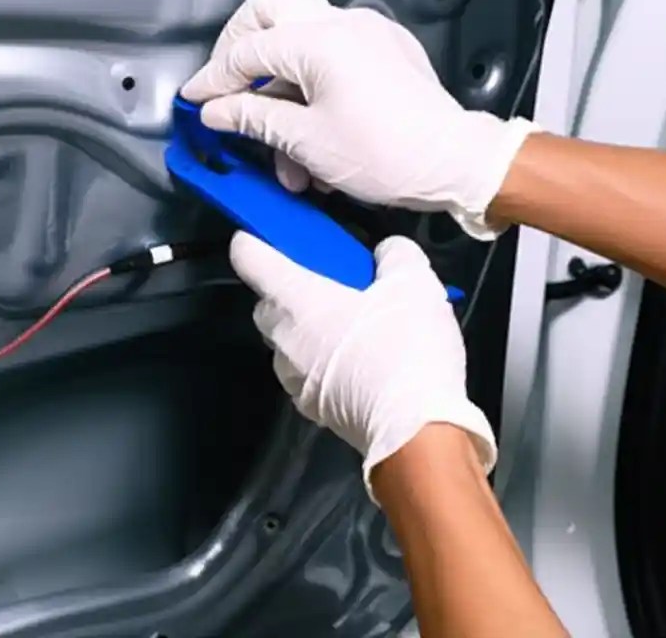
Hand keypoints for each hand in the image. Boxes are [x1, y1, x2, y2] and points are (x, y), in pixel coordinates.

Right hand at [181, 0, 539, 238]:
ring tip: (274, 138)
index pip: (247, 50)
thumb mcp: (306, 142)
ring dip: (277, 83)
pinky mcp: (384, 53)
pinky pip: (331, 54)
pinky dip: (309, 85)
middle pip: (269, 13)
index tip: (199, 101)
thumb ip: (254, 119)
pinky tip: (304, 128)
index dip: (214, 78)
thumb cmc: (392, 154)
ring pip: (299, 38)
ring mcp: (367, 35)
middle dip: (239, 51)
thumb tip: (220, 112)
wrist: (452, 162)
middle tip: (226, 87)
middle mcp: (345, 26)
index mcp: (320, 41)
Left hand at [229, 231, 496, 497]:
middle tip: (328, 281)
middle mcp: (284, 339)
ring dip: (308, 329)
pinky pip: (307, 372)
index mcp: (296, 300)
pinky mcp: (311, 407)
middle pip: (267, 303)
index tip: (261, 235)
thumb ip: (396, 256)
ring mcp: (293, 377)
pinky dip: (323, 361)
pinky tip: (361, 359)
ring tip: (354, 322)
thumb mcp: (415, 284)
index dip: (253, 241)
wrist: (416, 430)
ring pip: (286, 341)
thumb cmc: (405, 350)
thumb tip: (388, 253)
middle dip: (289, 289)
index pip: (249, 259)